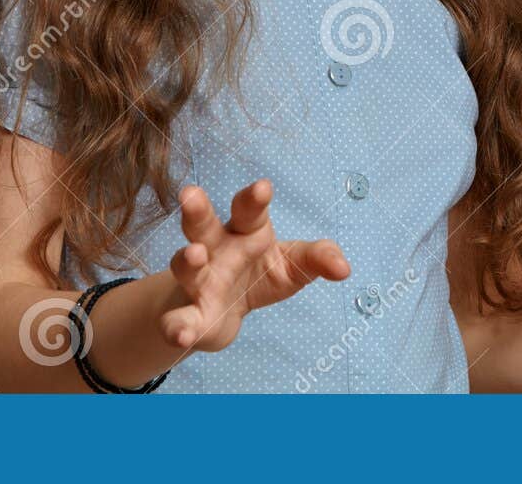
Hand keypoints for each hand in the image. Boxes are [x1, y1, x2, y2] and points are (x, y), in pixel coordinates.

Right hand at [158, 180, 348, 351]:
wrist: (225, 313)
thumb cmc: (261, 273)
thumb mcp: (294, 265)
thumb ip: (319, 259)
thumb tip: (344, 268)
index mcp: (245, 231)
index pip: (249, 210)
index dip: (254, 198)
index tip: (263, 187)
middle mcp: (216, 249)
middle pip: (203, 224)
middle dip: (198, 209)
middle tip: (191, 193)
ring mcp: (198, 281)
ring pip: (185, 265)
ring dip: (186, 260)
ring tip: (193, 255)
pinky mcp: (188, 316)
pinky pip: (177, 321)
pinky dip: (176, 327)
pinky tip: (181, 334)